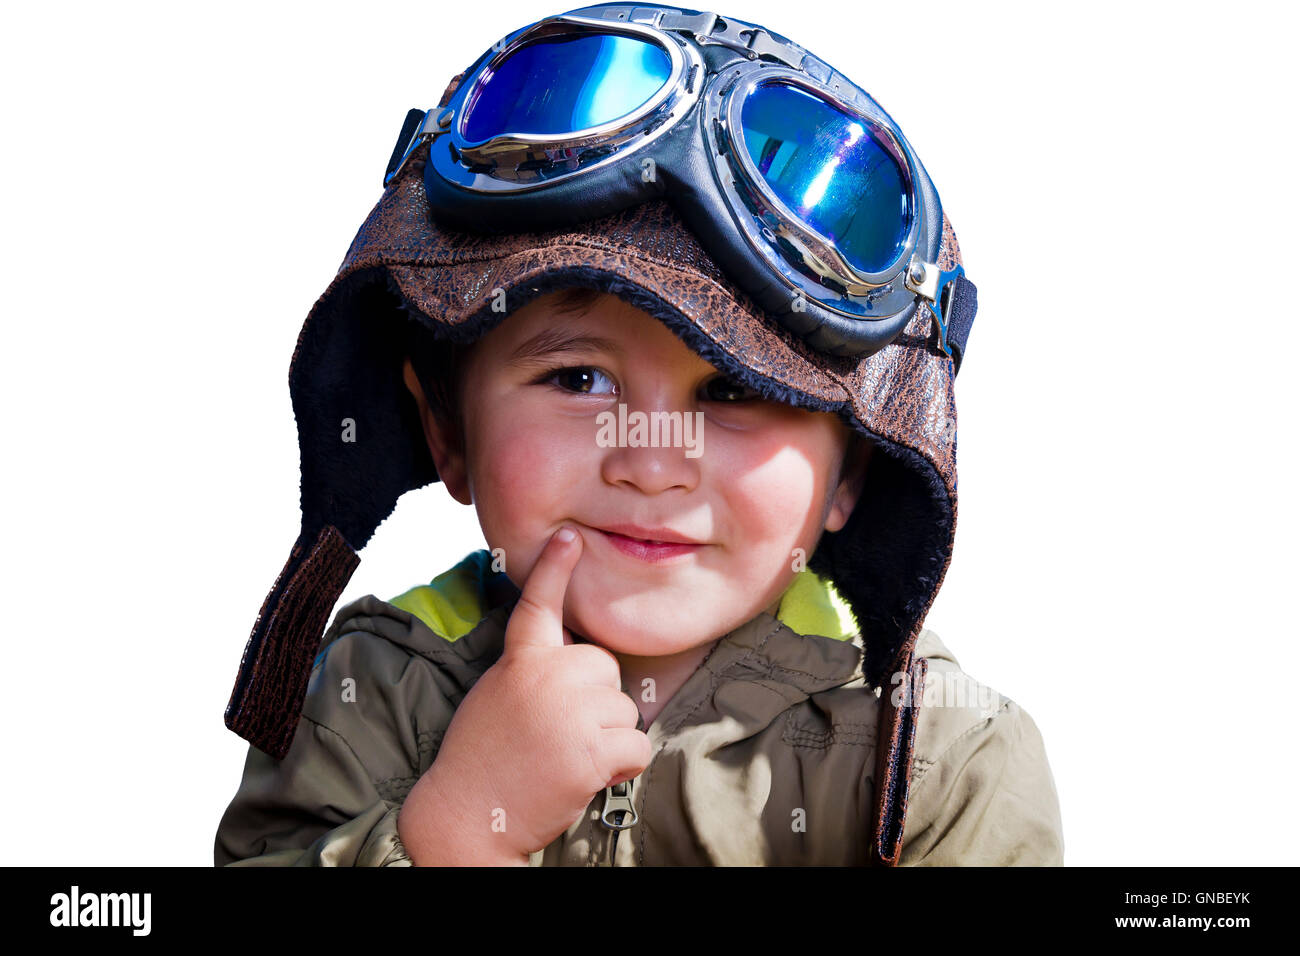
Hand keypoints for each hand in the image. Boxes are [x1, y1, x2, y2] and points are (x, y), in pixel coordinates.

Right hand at [398, 526, 650, 863]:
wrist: (466, 815)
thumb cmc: (483, 758)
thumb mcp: (499, 694)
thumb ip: (534, 670)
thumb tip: (580, 662)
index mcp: (521, 660)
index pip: (540, 604)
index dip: (555, 568)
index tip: (570, 536)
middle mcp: (548, 676)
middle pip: (606, 670)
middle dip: (595, 703)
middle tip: (556, 734)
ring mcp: (571, 711)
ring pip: (623, 711)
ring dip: (606, 739)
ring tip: (562, 758)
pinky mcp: (591, 749)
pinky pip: (637, 747)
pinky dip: (620, 767)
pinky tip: (583, 776)